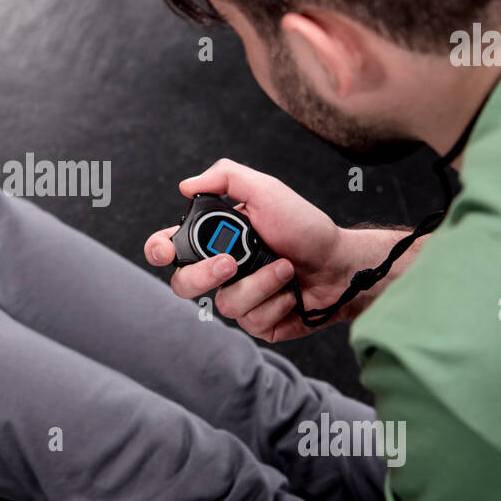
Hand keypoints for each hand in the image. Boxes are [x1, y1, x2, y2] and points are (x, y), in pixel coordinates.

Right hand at [144, 158, 356, 342]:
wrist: (341, 263)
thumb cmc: (305, 226)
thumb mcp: (267, 190)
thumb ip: (225, 178)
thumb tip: (185, 186)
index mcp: (214, 239)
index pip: (169, 247)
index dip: (159, 251)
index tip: (168, 251)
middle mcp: (221, 271)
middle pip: (184, 284)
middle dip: (206, 274)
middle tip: (232, 263)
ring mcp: (238, 298)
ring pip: (225, 305)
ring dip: (261, 284)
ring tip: (286, 268)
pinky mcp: (258, 323)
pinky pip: (251, 321)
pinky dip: (276, 303)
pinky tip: (290, 293)